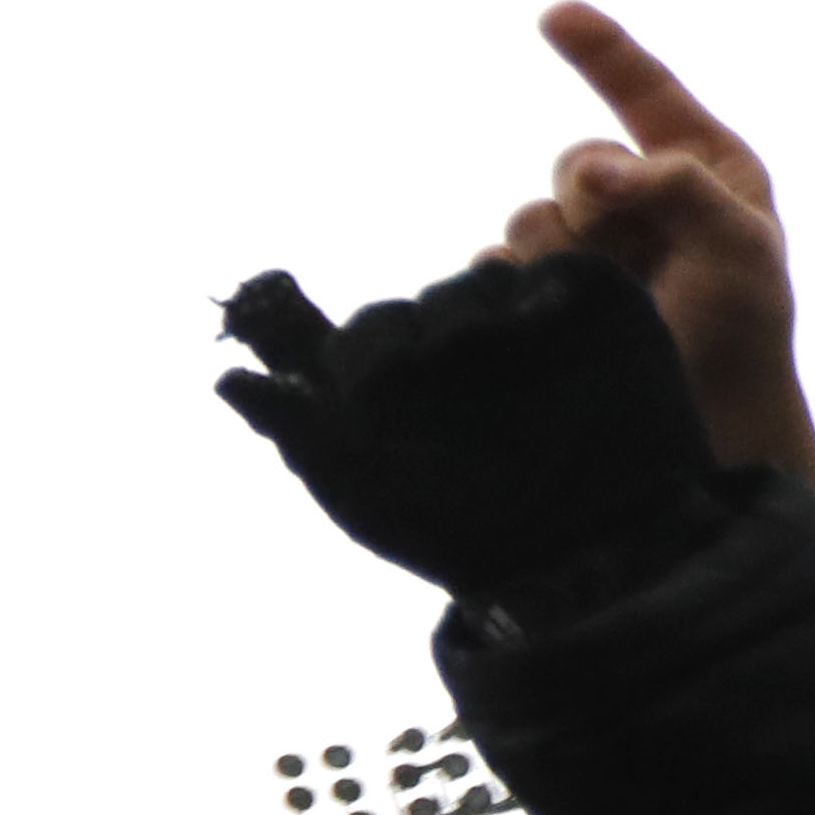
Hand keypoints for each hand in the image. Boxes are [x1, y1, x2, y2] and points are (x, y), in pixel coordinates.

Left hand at [218, 252, 722, 599]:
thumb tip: (224, 380)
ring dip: (464, 321)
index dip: (355, 357)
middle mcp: (455, 358)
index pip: (358, 339)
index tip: (370, 392)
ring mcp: (522, 331)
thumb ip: (296, 427)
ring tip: (484, 369)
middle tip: (421, 388)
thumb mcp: (357, 485)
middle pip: (411, 309)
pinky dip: (534, 294)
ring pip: (471, 286)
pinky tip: (537, 327)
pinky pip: (552, 271)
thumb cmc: (458, 530)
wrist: (576, 544)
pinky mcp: (590, 312)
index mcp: (398, 394)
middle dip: (409, 342)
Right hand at [501, 2, 814, 501]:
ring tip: (600, 305)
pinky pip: (494, 273)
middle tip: (628, 254)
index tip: (553, 15)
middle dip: (589, 202)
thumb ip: (675, 186)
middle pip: (571, 161)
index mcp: (700, 169)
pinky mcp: (536, 302)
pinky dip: (514, 290)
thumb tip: (587, 167)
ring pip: (527, 220)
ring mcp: (583, 255)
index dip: (600, 51)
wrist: (699, 431)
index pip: (645, 92)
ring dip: (555, 257)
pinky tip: (549, 317)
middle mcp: (634, 203)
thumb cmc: (740, 336)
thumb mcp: (741, 245)